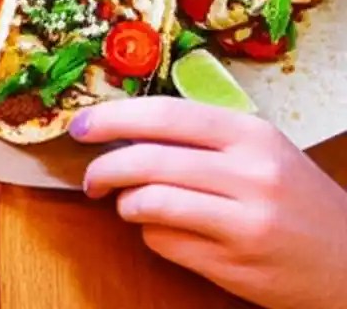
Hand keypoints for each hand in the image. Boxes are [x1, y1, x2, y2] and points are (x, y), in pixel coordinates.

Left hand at [71, 97, 346, 308]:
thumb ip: (202, 139)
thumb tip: (124, 131)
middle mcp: (249, 173)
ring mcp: (243, 221)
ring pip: (149, 203)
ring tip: (127, 204)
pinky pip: (164, 242)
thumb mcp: (262, 152)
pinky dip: (151, 235)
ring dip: (124, 204)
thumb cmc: (297, 200)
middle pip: (147, 160)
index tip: (80, 127)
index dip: (112, 118)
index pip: (164, 115)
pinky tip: (165, 231)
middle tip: (90, 178)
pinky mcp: (235, 263)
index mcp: (251, 134)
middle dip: (103, 168)